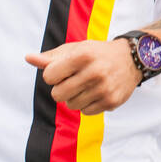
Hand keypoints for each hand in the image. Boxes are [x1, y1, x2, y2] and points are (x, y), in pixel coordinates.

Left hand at [26, 39, 140, 115]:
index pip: (49, 76)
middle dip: (62, 89)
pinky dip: (87, 104)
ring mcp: (104, 88)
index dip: (53, 75)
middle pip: (58, 95)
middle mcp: (95, 72)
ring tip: (87, 86)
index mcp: (83, 56)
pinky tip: (97, 93)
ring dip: (75, 98)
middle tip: (74, 81)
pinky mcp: (112, 101)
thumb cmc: (97, 53)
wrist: (132, 58)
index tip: (65, 70)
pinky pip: (85, 112)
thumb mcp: (76, 49)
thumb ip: (51, 57)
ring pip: (71, 105)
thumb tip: (28, 58)